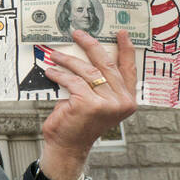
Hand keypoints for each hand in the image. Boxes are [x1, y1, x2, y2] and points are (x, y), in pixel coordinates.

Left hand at [38, 30, 137, 179]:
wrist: (68, 146)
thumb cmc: (80, 122)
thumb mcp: (96, 101)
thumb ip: (100, 83)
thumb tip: (86, 54)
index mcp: (127, 99)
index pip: (129, 69)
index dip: (126, 49)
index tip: (121, 33)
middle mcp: (122, 101)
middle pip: (106, 64)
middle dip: (90, 46)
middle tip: (78, 34)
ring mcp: (107, 103)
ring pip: (87, 71)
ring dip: (68, 60)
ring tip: (55, 55)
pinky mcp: (89, 104)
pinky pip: (73, 81)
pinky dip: (59, 74)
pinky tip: (51, 71)